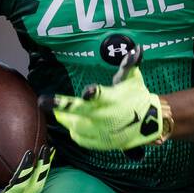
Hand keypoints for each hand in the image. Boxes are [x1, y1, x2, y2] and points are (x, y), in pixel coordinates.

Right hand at [0, 137, 53, 192]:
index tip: (31, 153)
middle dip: (43, 168)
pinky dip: (36, 177)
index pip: (21, 185)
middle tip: (46, 148)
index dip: (26, 169)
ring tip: (48, 154)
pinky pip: (31, 191)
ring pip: (36, 190)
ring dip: (42, 172)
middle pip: (35, 187)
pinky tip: (38, 163)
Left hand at [42, 64, 164, 151]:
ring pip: (76, 126)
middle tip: (43, 102)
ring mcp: (103, 132)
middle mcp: (106, 116)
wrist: (149, 125)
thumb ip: (129, 65)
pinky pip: (81, 138)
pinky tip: (74, 123)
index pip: (101, 95)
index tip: (87, 91)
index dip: (93, 93)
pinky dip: (75, 131)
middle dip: (61, 106)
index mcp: (113, 99)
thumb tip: (137, 49)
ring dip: (66, 119)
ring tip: (59, 112)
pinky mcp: (101, 143)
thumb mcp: (134, 80)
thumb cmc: (137, 97)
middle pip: (80, 112)